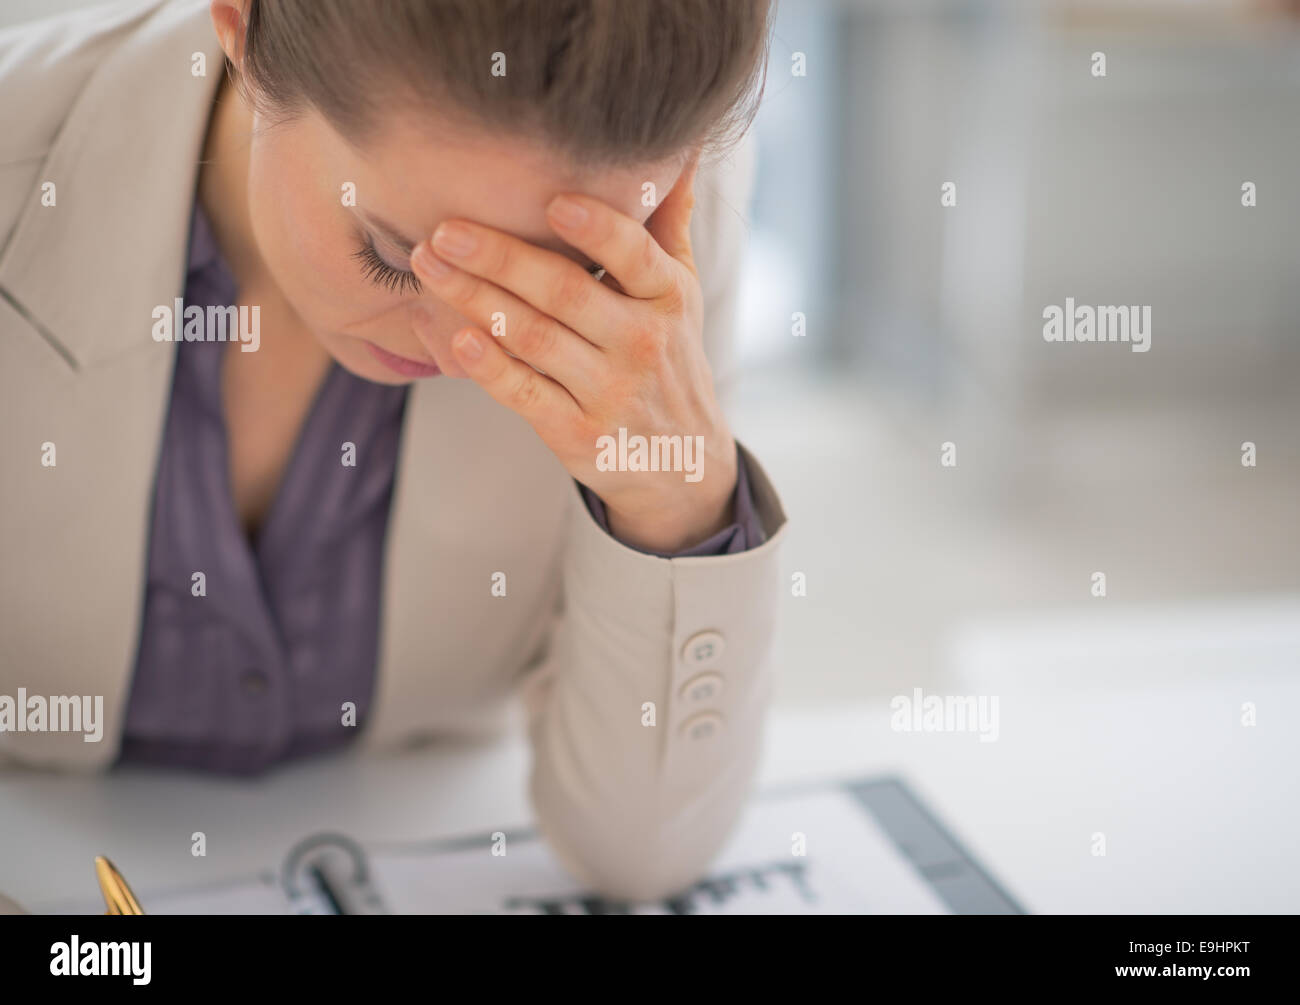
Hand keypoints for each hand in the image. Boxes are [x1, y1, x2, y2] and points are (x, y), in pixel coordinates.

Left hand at [408, 158, 737, 553]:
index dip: (595, 229)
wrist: (683, 463)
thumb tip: (678, 149)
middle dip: (500, 258)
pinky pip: (524, 394)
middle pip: (565, 293)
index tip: (550, 200)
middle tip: (444, 230)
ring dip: (476, 300)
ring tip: (428, 265)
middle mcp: (641, 343)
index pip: (634, 256)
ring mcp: (608, 392)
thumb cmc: (668, 359)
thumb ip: (667, 225)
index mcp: (667, 298)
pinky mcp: (576, 433)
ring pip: (535, 339)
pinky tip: (454, 337)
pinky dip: (488, 367)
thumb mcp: (680, 294)